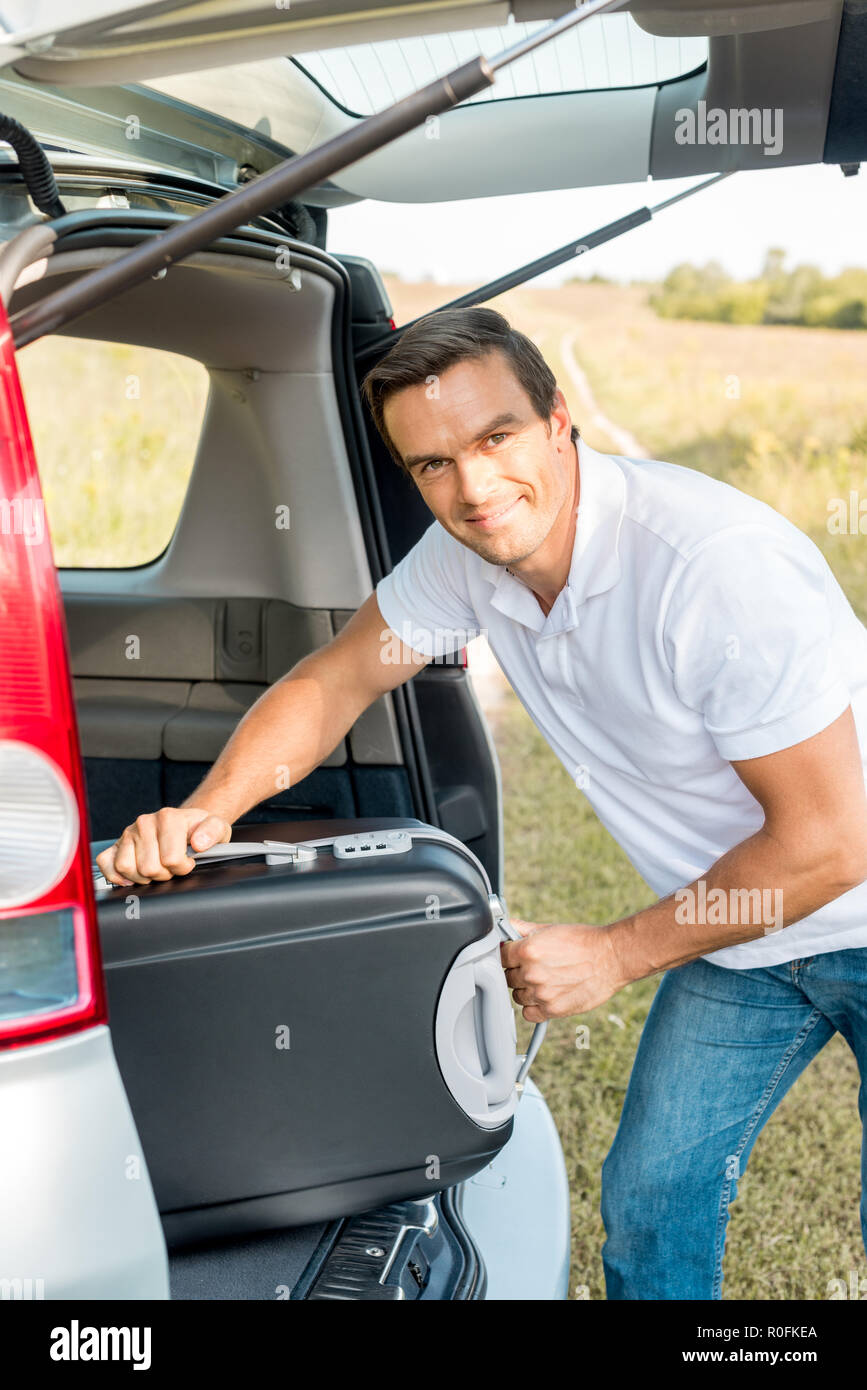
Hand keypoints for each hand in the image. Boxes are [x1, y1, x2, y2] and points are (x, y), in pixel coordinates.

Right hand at [95, 806, 231, 885]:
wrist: (185, 824)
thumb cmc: (199, 829)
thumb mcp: (217, 827)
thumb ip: (213, 831)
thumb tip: (198, 843)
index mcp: (168, 817)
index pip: (171, 859)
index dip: (183, 868)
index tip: (188, 862)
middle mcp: (145, 822)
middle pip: (148, 868)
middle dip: (164, 874)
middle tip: (172, 867)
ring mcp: (128, 833)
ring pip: (126, 868)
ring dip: (143, 877)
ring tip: (156, 869)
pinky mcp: (116, 844)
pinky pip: (106, 863)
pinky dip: (117, 875)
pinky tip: (133, 876)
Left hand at [500, 918, 626, 1020]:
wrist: (611, 957)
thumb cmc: (583, 941)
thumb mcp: (549, 929)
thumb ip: (522, 930)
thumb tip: (504, 929)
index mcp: (527, 950)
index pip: (500, 957)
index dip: (507, 956)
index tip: (514, 957)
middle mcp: (531, 973)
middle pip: (507, 978)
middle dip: (518, 972)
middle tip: (535, 967)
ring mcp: (541, 993)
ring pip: (517, 996)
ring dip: (526, 990)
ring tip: (545, 980)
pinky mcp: (553, 1010)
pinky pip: (528, 1014)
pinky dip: (534, 1007)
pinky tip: (545, 996)